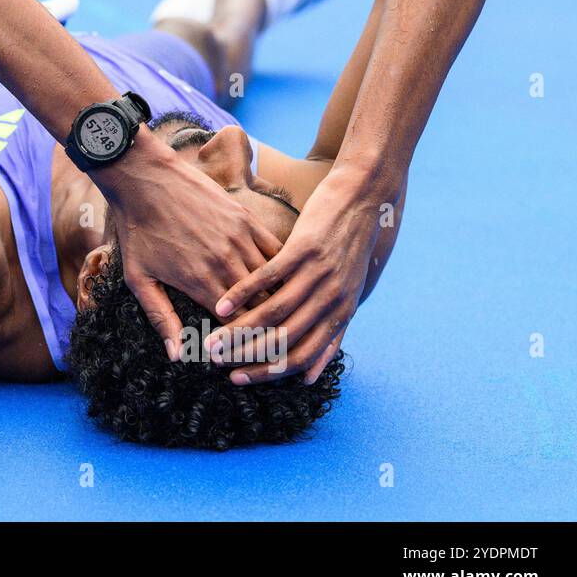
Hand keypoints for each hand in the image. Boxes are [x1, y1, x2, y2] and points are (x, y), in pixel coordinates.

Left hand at [95, 132, 281, 358]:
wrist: (144, 179)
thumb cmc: (137, 230)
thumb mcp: (139, 278)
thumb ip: (160, 317)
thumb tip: (177, 355)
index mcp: (198, 282)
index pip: (234, 324)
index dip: (244, 342)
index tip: (248, 354)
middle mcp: (224, 263)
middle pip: (258, 305)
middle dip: (266, 326)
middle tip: (274, 341)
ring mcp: (238, 239)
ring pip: (271, 280)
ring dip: (278, 299)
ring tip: (287, 318)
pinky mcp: (245, 219)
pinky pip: (274, 250)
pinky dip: (281, 268)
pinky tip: (287, 281)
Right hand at [205, 166, 384, 383]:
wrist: (364, 199)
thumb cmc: (353, 247)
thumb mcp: (350, 294)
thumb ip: (331, 333)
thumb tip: (312, 377)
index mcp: (340, 312)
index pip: (303, 355)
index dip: (269, 372)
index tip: (241, 378)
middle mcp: (331, 297)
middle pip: (284, 339)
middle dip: (247, 356)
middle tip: (217, 364)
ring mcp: (318, 273)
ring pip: (273, 311)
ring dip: (239, 331)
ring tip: (212, 341)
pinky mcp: (304, 248)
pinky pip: (268, 277)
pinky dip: (242, 294)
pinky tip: (221, 305)